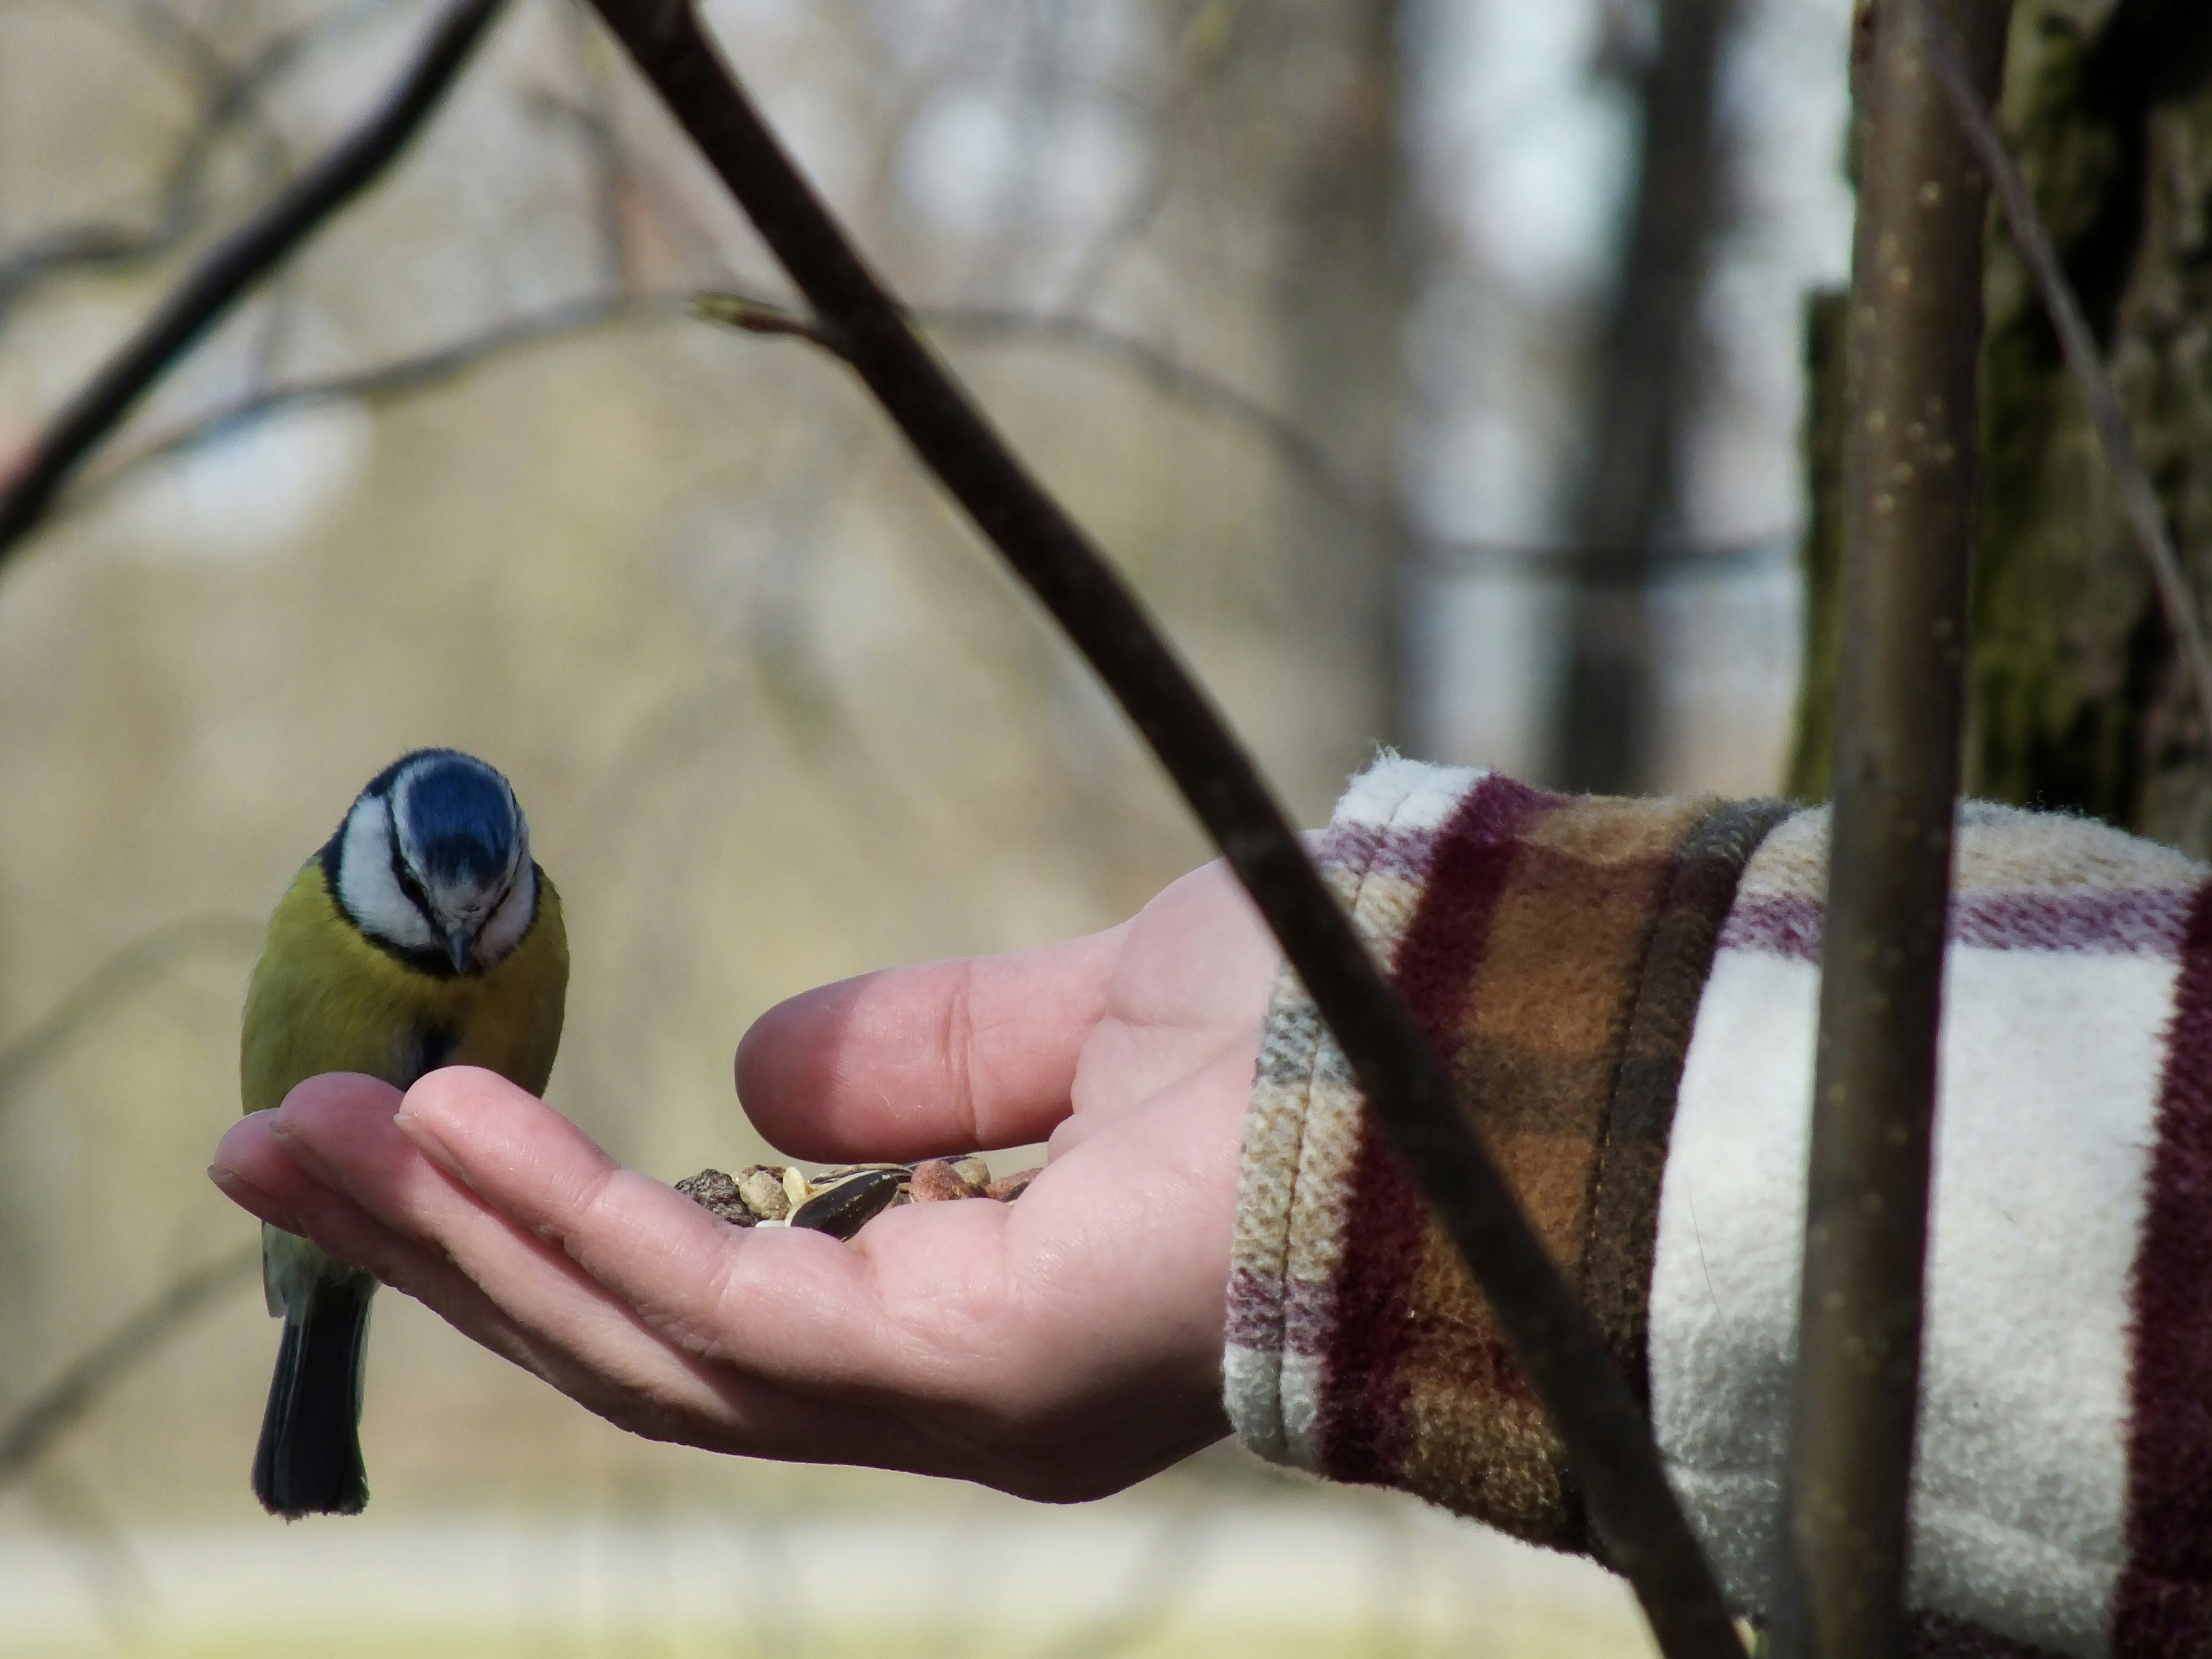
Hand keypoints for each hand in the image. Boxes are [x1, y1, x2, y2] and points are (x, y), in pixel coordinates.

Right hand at [210, 862, 1278, 1500]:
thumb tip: (755, 1080)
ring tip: (312, 1135)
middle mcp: (946, 1384)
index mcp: (972, 1311)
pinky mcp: (968, 1371)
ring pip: (649, 1340)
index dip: (549, 1227)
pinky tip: (460, 1133)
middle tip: (282, 1149)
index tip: (415, 1132)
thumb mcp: (1089, 1020)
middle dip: (453, 1251)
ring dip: (468, 1237)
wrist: (1480, 1045)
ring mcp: (954, 1396)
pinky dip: (580, 1216)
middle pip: (641, 1337)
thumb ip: (938, 1060)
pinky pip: (723, 1307)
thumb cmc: (1325, 1032)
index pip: (712, 1298)